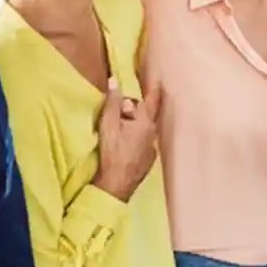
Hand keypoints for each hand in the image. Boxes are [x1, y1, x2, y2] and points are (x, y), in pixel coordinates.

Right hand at [92, 79, 160, 201]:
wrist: (116, 186)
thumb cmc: (111, 153)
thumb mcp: (108, 125)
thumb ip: (112, 103)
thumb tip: (114, 82)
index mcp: (145, 123)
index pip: (151, 101)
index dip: (154, 90)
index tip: (158, 81)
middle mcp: (153, 134)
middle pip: (144, 115)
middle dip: (133, 111)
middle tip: (117, 114)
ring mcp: (152, 149)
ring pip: (144, 130)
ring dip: (134, 126)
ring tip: (119, 131)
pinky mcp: (148, 161)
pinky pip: (143, 143)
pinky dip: (135, 140)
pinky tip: (124, 146)